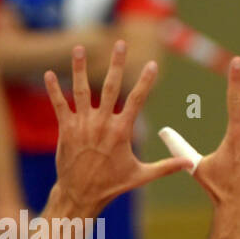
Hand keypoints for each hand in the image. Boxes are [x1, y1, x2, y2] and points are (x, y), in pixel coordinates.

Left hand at [46, 41, 190, 216]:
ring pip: (81, 90)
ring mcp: (82, 124)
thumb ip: (167, 166)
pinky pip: (59, 104)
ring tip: (80, 48)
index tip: (152, 64)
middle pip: (110, 87)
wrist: (81, 194)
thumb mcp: (142, 175)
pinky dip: (53, 89)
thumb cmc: (113, 185)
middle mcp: (102, 123)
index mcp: (122, 131)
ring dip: (80, 68)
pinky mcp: (66, 129)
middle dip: (116, 64)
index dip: (145, 81)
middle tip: (120, 44)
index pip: (137, 100)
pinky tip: (49, 73)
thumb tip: (190, 164)